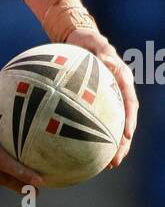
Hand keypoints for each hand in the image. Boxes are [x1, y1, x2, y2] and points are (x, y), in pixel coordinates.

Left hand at [64, 26, 136, 167]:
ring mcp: (106, 101)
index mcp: (121, 80)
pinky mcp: (94, 106)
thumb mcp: (94, 42)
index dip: (129, 121)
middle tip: (114, 163)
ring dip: (109, 148)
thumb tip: (108, 58)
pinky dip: (89, 139)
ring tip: (105, 166)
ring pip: (110, 128)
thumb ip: (102, 51)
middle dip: (121, 145)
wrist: (77, 40)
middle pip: (122, 123)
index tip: (127, 136)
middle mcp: (116, 94)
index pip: (129, 103)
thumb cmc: (86, 40)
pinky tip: (79, 154)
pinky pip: (93, 124)